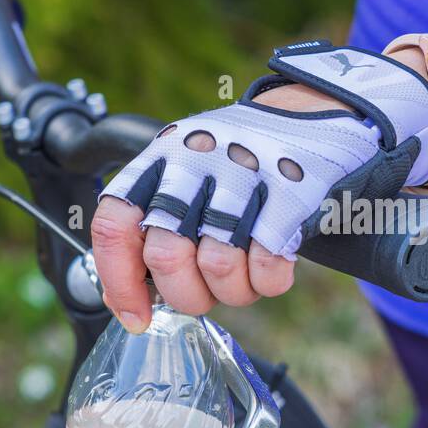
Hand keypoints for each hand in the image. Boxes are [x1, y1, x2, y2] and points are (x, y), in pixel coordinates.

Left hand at [92, 77, 409, 331]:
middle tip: (201, 295)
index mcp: (157, 160)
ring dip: (231, 291)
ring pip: (216, 266)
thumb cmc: (238, 159)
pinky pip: (267, 263)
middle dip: (184, 295)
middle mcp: (193, 162)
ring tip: (241, 278)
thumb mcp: (181, 175)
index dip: (119, 281)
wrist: (313, 110)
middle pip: (165, 256)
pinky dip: (267, 281)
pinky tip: (270, 269)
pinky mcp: (291, 191)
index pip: (114, 226)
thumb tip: (127, 301)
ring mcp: (243, 174)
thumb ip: (149, 229)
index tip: (136, 316)